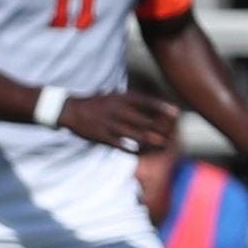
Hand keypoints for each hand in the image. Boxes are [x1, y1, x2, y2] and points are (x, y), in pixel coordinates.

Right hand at [57, 91, 178, 152]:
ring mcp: (110, 124)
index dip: (162, 107)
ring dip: (151, 140)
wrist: (71, 110)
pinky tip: (140, 151)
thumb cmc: (94, 102)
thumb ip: (130, 101)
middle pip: (144, 121)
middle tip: (173, 135)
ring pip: (135, 134)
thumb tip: (149, 106)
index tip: (176, 112)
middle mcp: (117, 110)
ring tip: (163, 144)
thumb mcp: (112, 96)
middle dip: (160, 129)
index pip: (146, 101)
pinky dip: (131, 148)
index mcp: (120, 98)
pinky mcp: (103, 136)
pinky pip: (121, 144)